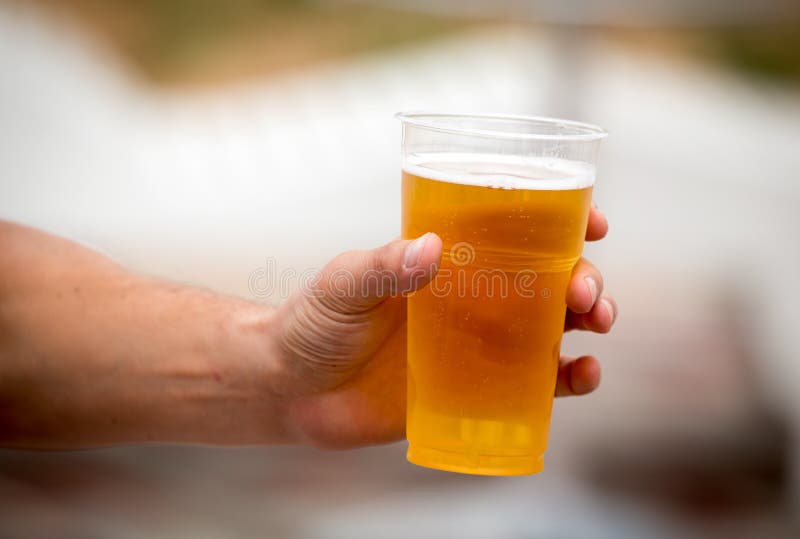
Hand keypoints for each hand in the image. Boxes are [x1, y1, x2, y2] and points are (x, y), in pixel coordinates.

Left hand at [270, 205, 615, 448]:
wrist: (289, 389)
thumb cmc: (311, 324)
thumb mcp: (341, 285)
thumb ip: (381, 267)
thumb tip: (431, 247)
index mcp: (446, 261)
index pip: (514, 231)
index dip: (561, 222)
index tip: (592, 221)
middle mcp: (472, 298)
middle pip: (548, 280)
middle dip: (583, 278)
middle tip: (585, 293)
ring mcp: (477, 345)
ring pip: (553, 328)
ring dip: (588, 323)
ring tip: (597, 325)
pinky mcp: (474, 390)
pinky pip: (534, 384)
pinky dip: (568, 379)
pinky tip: (583, 375)